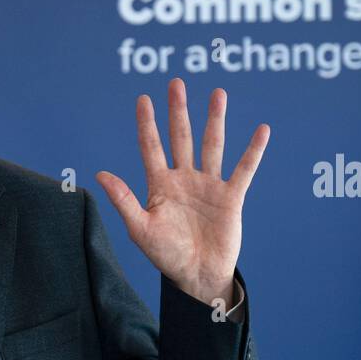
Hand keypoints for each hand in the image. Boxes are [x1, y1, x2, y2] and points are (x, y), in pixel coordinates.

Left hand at [95, 78, 269, 307]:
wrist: (197, 276)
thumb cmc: (166, 255)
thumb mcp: (140, 228)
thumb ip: (123, 200)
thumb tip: (99, 173)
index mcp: (160, 185)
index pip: (151, 147)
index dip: (147, 123)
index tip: (143, 99)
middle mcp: (184, 179)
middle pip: (181, 137)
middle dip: (179, 111)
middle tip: (177, 83)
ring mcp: (208, 186)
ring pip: (212, 145)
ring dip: (215, 119)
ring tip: (218, 93)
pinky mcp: (231, 197)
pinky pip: (244, 169)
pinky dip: (253, 151)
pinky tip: (261, 129)